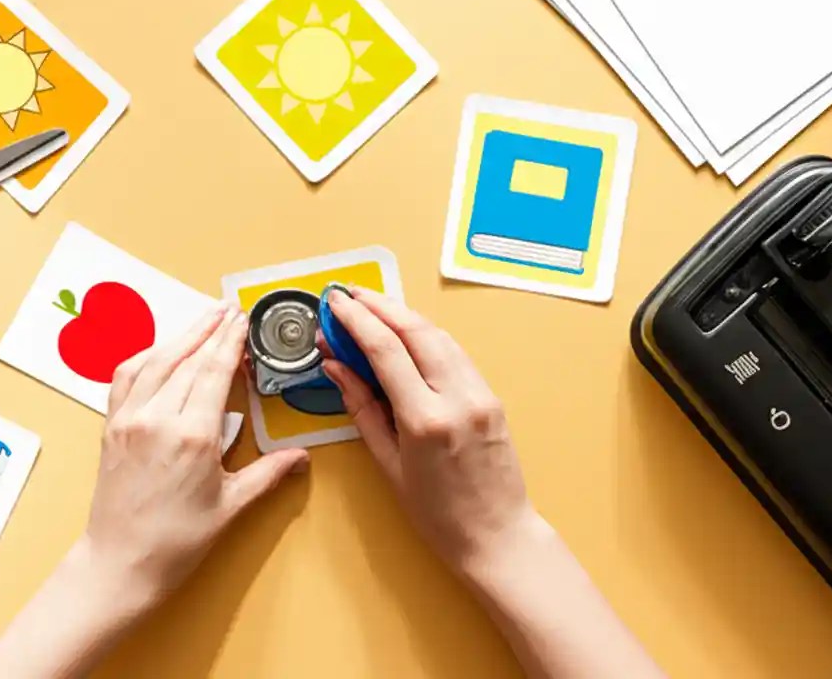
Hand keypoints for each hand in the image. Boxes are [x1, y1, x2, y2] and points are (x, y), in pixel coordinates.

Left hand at [85, 303, 309, 602]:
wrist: (119, 564)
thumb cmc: (175, 542)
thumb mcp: (230, 506)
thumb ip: (267, 473)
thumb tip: (300, 456)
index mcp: (192, 435)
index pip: (216, 371)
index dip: (232, 341)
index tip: (243, 319)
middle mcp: (157, 418)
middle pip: (189, 359)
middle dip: (212, 330)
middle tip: (230, 309)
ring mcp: (129, 419)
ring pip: (157, 360)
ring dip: (182, 336)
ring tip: (204, 319)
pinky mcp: (112, 426)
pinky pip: (127, 376)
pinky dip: (147, 356)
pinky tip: (163, 350)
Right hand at [321, 287, 541, 575]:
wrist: (497, 536)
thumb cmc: (437, 514)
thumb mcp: (388, 465)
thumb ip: (362, 409)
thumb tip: (336, 367)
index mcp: (425, 420)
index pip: (386, 350)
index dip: (356, 320)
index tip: (334, 303)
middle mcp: (456, 398)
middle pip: (415, 331)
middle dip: (379, 306)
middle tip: (348, 295)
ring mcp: (480, 395)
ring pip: (439, 336)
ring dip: (404, 315)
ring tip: (372, 306)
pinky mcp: (492, 397)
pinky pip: (456, 354)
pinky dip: (427, 337)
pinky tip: (407, 334)